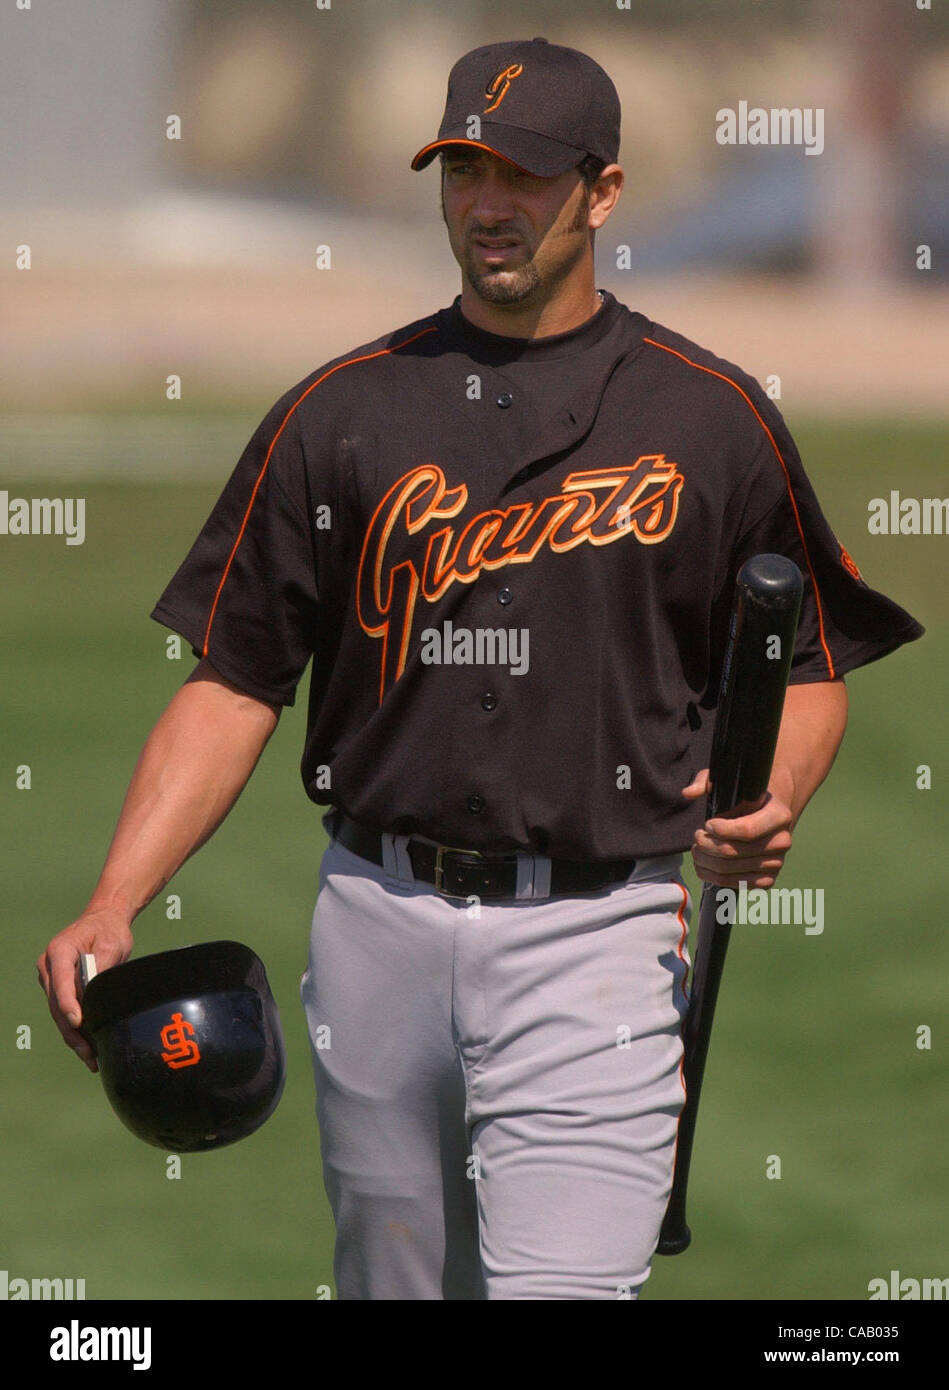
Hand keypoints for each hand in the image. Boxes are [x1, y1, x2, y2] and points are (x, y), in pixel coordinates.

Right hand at [37, 908, 133, 1072]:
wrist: (103, 921)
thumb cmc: (108, 930)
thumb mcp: (111, 944)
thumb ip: (101, 966)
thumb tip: (94, 993)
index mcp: (59, 951)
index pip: (61, 982)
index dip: (69, 1005)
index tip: (79, 1023)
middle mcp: (49, 967)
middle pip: (57, 1005)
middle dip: (73, 1032)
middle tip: (90, 1054)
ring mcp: (51, 979)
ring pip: (59, 1014)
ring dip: (74, 1038)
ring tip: (91, 1060)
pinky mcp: (58, 989)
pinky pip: (65, 1013)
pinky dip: (76, 1032)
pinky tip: (89, 1050)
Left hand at [682, 769, 792, 888]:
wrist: (766, 820)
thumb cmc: (745, 801)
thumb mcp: (728, 784)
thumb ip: (706, 783)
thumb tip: (688, 793)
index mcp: (780, 815)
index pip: (747, 830)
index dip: (721, 830)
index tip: (707, 824)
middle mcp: (782, 842)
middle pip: (732, 852)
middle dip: (706, 845)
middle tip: (697, 836)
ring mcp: (776, 864)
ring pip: (728, 870)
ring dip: (705, 860)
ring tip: (697, 849)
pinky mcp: (767, 880)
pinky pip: (734, 884)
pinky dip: (712, 876)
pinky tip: (705, 864)